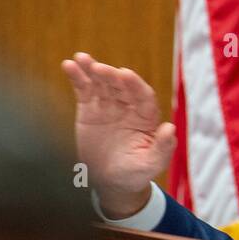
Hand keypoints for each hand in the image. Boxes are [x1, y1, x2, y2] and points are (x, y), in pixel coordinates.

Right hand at [61, 52, 175, 218]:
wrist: (111, 180)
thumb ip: (162, 147)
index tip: (124, 73)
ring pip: (102, 83)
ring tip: (81, 59)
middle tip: (99, 68)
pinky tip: (68, 65)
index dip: (135, 84)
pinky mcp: (89, 108)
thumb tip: (170, 128)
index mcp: (147, 116)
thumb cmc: (136, 172)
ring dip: (92, 69)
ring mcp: (109, 105)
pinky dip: (77, 77)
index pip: (143, 96)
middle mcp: (129, 106)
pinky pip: (84, 89)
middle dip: (110, 76)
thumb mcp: (151, 163)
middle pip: (121, 86)